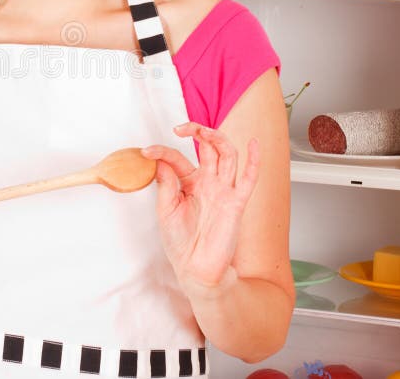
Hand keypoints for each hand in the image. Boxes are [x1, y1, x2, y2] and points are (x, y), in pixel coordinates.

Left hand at [143, 122, 259, 289]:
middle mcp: (208, 183)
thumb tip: (159, 161)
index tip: (146, 151)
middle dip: (196, 132)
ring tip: (202, 130)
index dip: (161, 152)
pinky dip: (254, 161)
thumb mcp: (165, 210)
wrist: (196, 270)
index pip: (177, 159)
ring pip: (226, 155)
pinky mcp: (236, 203)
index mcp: (189, 184)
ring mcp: (223, 191)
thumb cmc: (181, 243)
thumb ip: (166, 184)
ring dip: (216, 138)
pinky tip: (253, 144)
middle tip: (179, 128)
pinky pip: (249, 179)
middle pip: (207, 148)